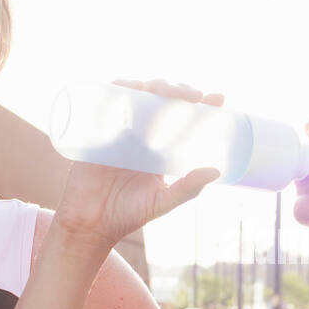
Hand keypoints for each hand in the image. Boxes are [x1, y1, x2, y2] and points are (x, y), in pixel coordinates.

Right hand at [53, 78, 225, 247]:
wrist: (91, 223)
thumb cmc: (128, 214)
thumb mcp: (163, 201)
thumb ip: (188, 188)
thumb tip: (216, 170)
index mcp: (161, 147)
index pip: (183, 118)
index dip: (200, 104)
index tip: (217, 98)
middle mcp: (142, 134)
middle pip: (163, 99)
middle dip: (179, 90)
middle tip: (194, 97)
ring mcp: (120, 129)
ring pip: (138, 94)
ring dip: (153, 85)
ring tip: (166, 91)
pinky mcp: (98, 130)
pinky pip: (107, 102)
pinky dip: (118, 89)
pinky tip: (132, 88)